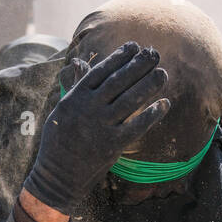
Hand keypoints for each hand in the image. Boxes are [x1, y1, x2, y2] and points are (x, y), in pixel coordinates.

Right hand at [22, 42, 169, 216]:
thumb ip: (76, 85)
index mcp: (75, 97)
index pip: (100, 72)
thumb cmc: (59, 139)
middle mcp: (88, 109)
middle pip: (118, 82)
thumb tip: (80, 61)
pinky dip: (152, 114)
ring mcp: (101, 127)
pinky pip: (137, 126)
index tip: (134, 46)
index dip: (119, 57)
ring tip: (163, 73)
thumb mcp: (63, 108)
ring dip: (149, 85)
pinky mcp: (112, 146)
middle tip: (154, 53)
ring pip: (130, 101)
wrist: (57, 176)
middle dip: (138, 66)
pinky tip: (165, 103)